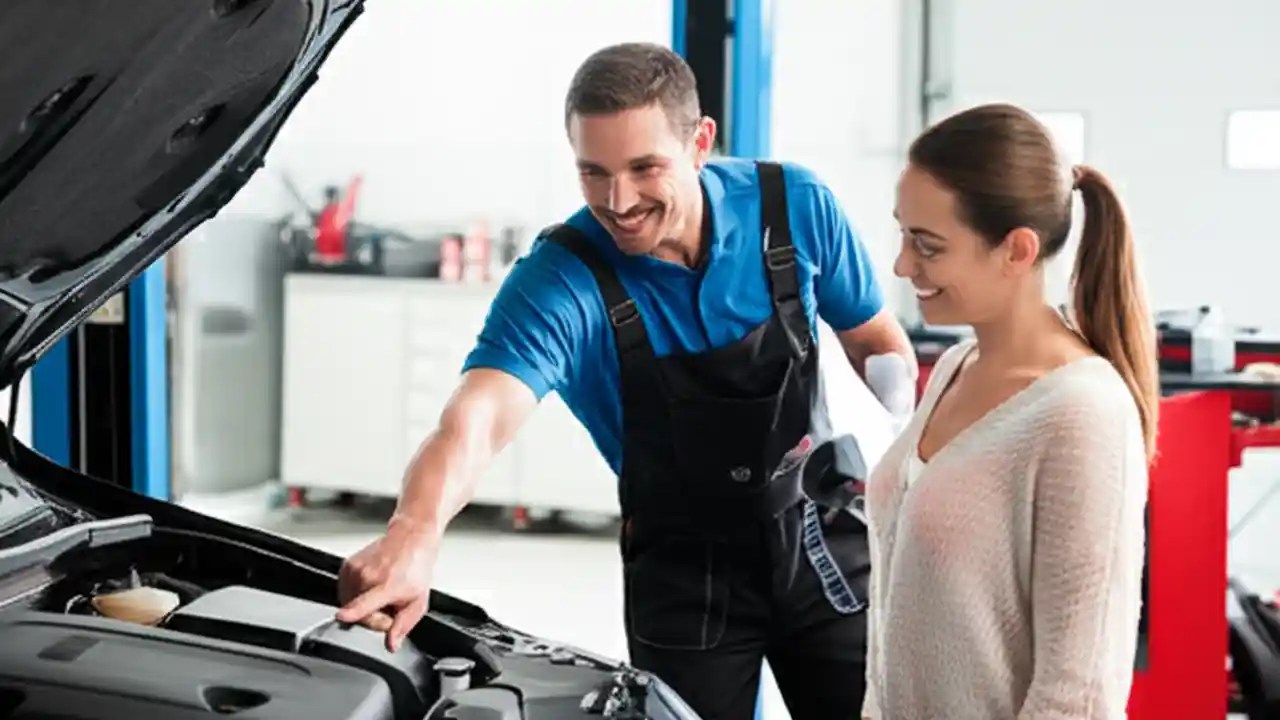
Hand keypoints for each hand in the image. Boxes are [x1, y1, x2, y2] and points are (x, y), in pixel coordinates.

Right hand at [335, 517, 441, 651]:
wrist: (410, 539)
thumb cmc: (415, 567)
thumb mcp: (418, 601)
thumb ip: (403, 625)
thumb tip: (391, 644)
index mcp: (388, 585)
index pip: (366, 602)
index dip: (353, 612)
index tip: (342, 616)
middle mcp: (369, 576)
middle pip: (358, 614)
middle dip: (373, 617)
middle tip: (390, 605)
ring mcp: (356, 570)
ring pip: (349, 604)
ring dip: (364, 606)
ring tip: (381, 593)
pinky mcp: (346, 566)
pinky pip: (345, 592)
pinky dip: (356, 595)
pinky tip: (371, 587)